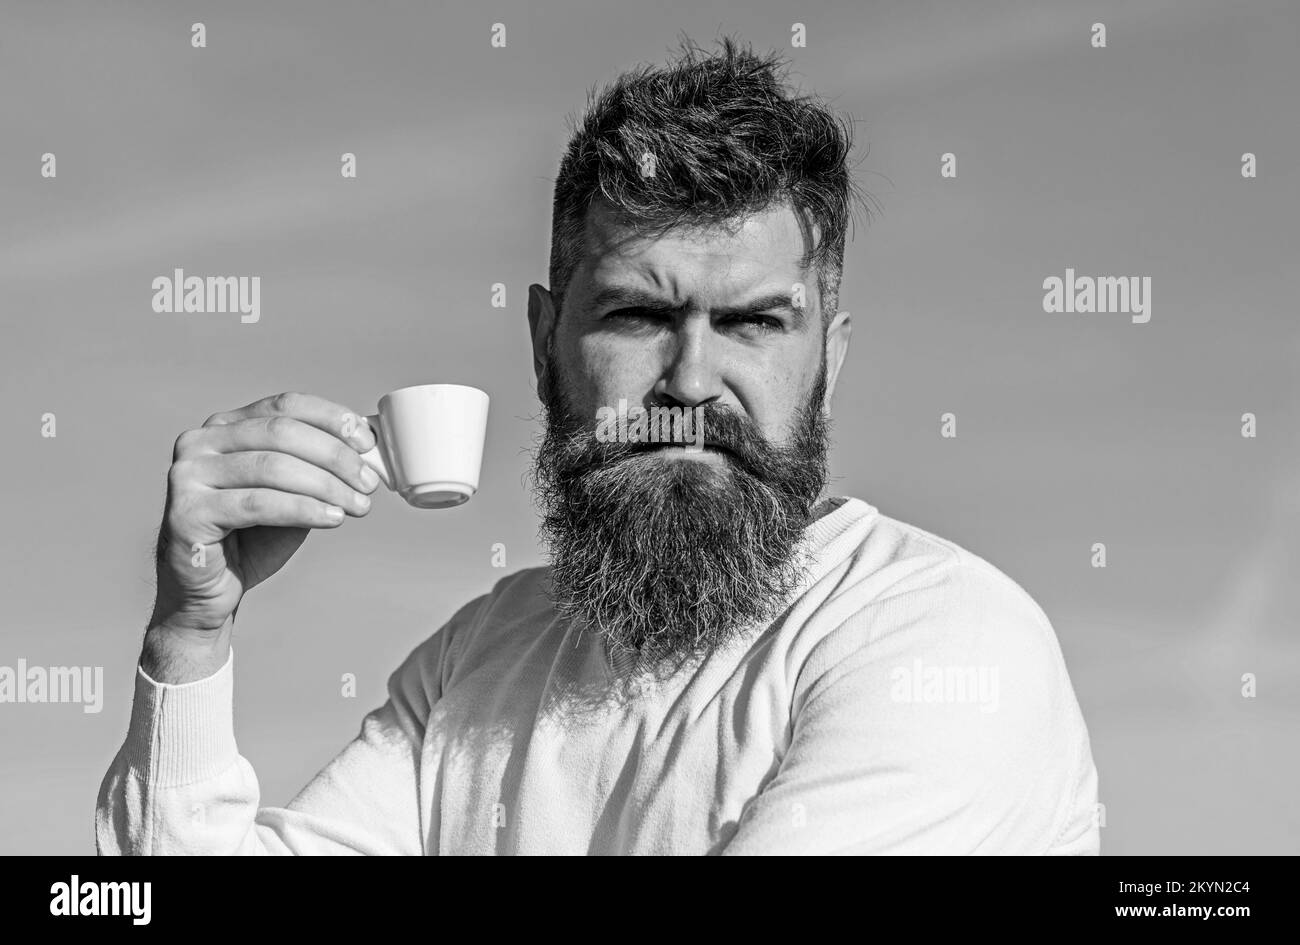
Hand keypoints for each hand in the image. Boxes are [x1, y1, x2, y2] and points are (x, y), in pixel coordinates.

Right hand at [149, 392, 379, 639]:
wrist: (210, 590)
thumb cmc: (254, 538)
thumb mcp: (292, 493)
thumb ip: (318, 468)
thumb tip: (369, 449)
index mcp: (225, 426)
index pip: (285, 405)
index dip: (331, 418)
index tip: (367, 442)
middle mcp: (200, 442)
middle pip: (281, 433)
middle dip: (335, 456)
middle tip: (369, 482)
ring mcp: (188, 475)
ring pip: (272, 467)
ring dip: (326, 485)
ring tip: (358, 505)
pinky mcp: (187, 512)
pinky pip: (258, 504)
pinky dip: (303, 509)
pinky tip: (333, 518)